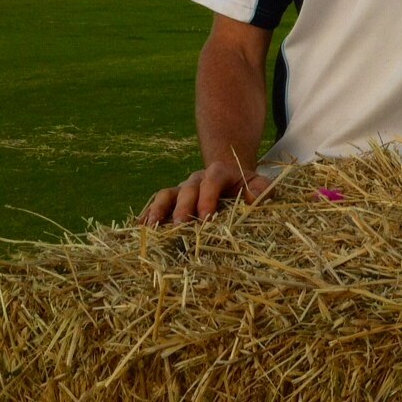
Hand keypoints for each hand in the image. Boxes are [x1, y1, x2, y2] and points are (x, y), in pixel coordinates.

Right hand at [139, 160, 273, 225]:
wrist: (231, 177)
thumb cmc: (246, 186)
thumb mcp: (258, 183)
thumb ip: (261, 189)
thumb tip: (254, 201)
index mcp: (219, 173)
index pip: (211, 181)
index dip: (208, 198)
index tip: (206, 217)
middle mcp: (196, 179)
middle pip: (187, 189)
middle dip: (183, 207)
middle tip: (179, 226)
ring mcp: (182, 189)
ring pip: (167, 194)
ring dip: (158, 210)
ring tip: (151, 228)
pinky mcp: (173, 200)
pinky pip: (157, 204)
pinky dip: (148, 214)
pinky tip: (139, 228)